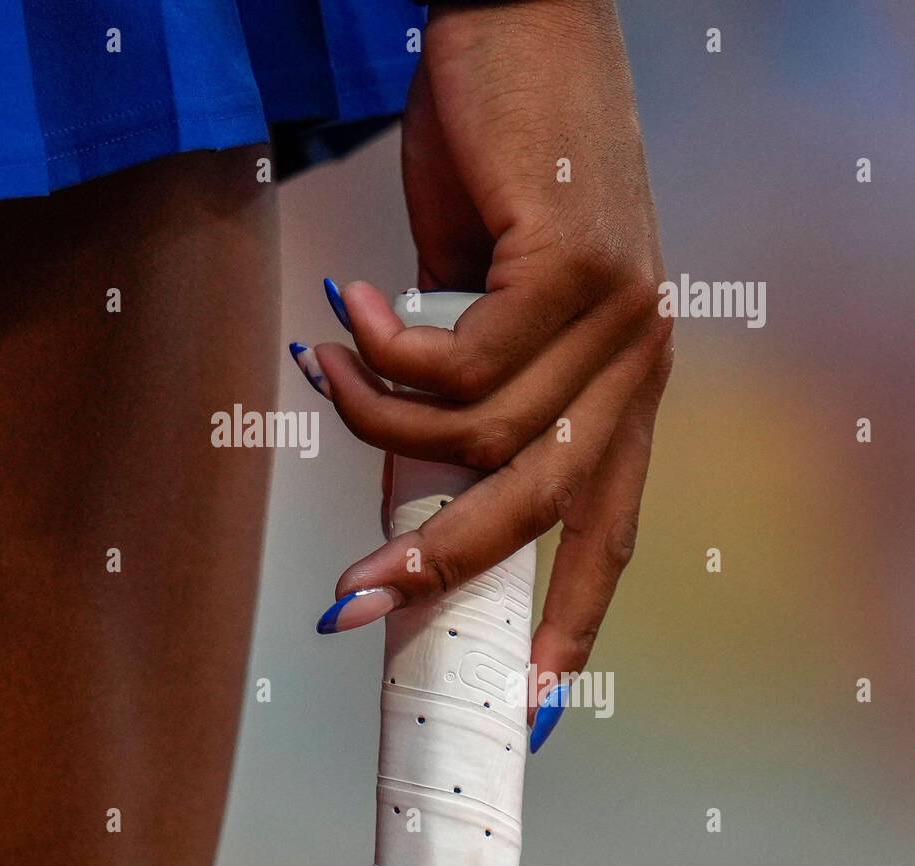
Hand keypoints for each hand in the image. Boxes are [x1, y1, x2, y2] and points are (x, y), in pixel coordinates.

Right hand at [290, 0, 673, 736]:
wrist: (516, 29)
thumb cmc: (494, 167)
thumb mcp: (476, 304)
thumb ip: (464, 392)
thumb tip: (405, 479)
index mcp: (623, 380)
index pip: (609, 524)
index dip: (573, 617)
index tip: (534, 697)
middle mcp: (639, 356)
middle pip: (542, 505)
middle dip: (439, 567)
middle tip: (352, 602)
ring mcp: (621, 310)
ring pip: (482, 434)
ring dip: (378, 417)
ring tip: (329, 368)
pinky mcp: (579, 262)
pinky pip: (459, 362)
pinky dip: (385, 350)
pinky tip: (350, 305)